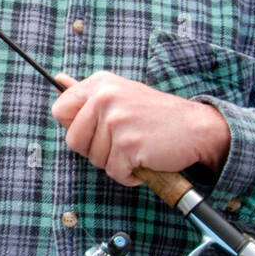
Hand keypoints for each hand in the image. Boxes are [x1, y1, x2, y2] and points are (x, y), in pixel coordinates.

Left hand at [51, 71, 229, 186]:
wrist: (195, 127)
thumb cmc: (155, 115)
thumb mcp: (120, 93)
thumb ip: (89, 92)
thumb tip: (59, 80)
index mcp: (99, 84)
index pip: (60, 110)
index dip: (74, 128)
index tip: (94, 130)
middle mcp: (105, 98)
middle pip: (74, 141)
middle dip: (95, 150)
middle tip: (122, 142)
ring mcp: (116, 121)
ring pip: (95, 159)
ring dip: (115, 162)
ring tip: (137, 147)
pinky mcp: (128, 145)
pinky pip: (114, 172)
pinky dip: (129, 175)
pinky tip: (144, 160)